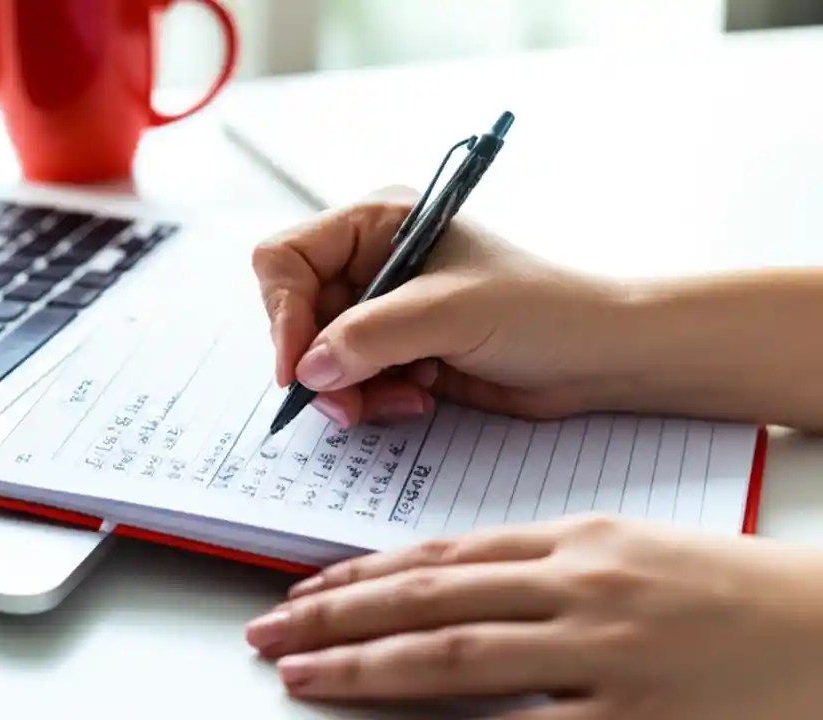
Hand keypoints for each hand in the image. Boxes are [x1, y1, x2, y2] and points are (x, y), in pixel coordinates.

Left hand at [243, 515, 822, 718]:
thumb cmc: (744, 594)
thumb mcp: (637, 555)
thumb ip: (549, 569)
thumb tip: (460, 591)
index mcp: (581, 541)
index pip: (445, 556)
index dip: (367, 575)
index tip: (309, 591)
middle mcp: (582, 587)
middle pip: (431, 599)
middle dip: (339, 615)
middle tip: (271, 631)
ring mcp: (607, 654)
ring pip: (458, 656)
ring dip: (367, 667)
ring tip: (302, 675)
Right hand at [250, 185, 630, 427]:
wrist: (601, 356)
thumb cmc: (542, 310)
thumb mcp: (450, 313)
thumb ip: (371, 336)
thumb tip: (309, 369)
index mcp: (378, 223)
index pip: (287, 259)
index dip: (283, 313)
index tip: (300, 368)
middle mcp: (371, 261)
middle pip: (297, 315)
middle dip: (320, 364)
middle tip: (346, 405)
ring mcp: (383, 308)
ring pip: (321, 356)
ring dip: (350, 390)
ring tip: (399, 401)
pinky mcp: (397, 350)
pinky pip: (352, 381)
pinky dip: (373, 399)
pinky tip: (418, 399)